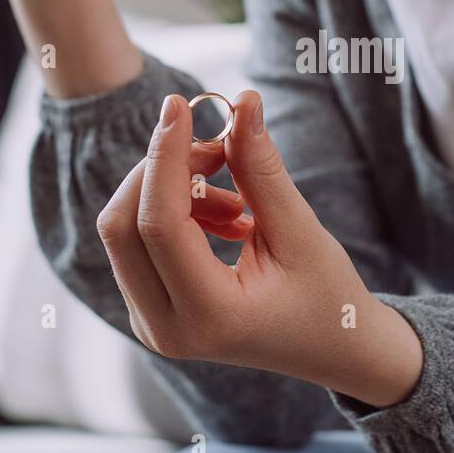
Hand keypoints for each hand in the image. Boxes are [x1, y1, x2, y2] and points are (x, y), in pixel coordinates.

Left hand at [95, 91, 424, 407]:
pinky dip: (171, 213)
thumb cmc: (327, 294)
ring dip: (169, 192)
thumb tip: (242, 102)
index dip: (164, 156)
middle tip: (216, 148)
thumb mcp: (300, 230)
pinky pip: (136, 245)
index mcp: (209, 316)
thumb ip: (262, 168)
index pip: (159, 224)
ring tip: (237, 200)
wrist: (332, 350)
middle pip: (121, 226)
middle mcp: (165, 330)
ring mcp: (149, 326)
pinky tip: (225, 217)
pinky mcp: (148, 312)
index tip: (179, 105)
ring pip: (122, 232)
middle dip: (159, 170)